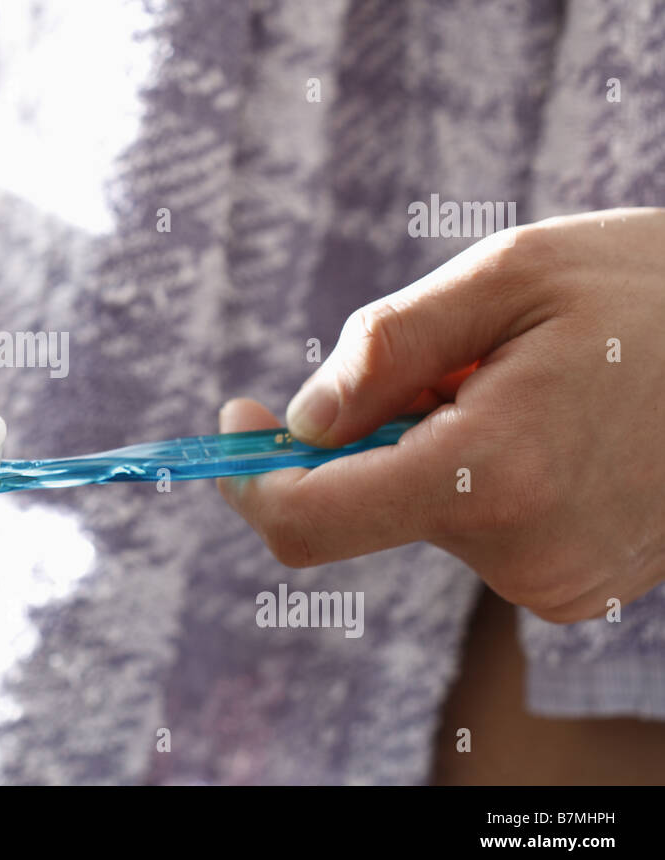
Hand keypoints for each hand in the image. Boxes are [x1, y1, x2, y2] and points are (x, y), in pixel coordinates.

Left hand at [218, 209, 664, 622]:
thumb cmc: (651, 290)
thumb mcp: (507, 275)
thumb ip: (384, 350)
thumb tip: (301, 421)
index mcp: (490, 476)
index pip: (307, 521)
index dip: (250, 475)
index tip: (237, 418)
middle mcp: (519, 552)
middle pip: (365, 502)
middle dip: (371, 429)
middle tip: (449, 356)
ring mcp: (556, 581)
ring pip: (424, 508)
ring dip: (433, 442)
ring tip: (523, 380)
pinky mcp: (580, 584)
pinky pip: (480, 525)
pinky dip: (478, 470)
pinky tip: (550, 419)